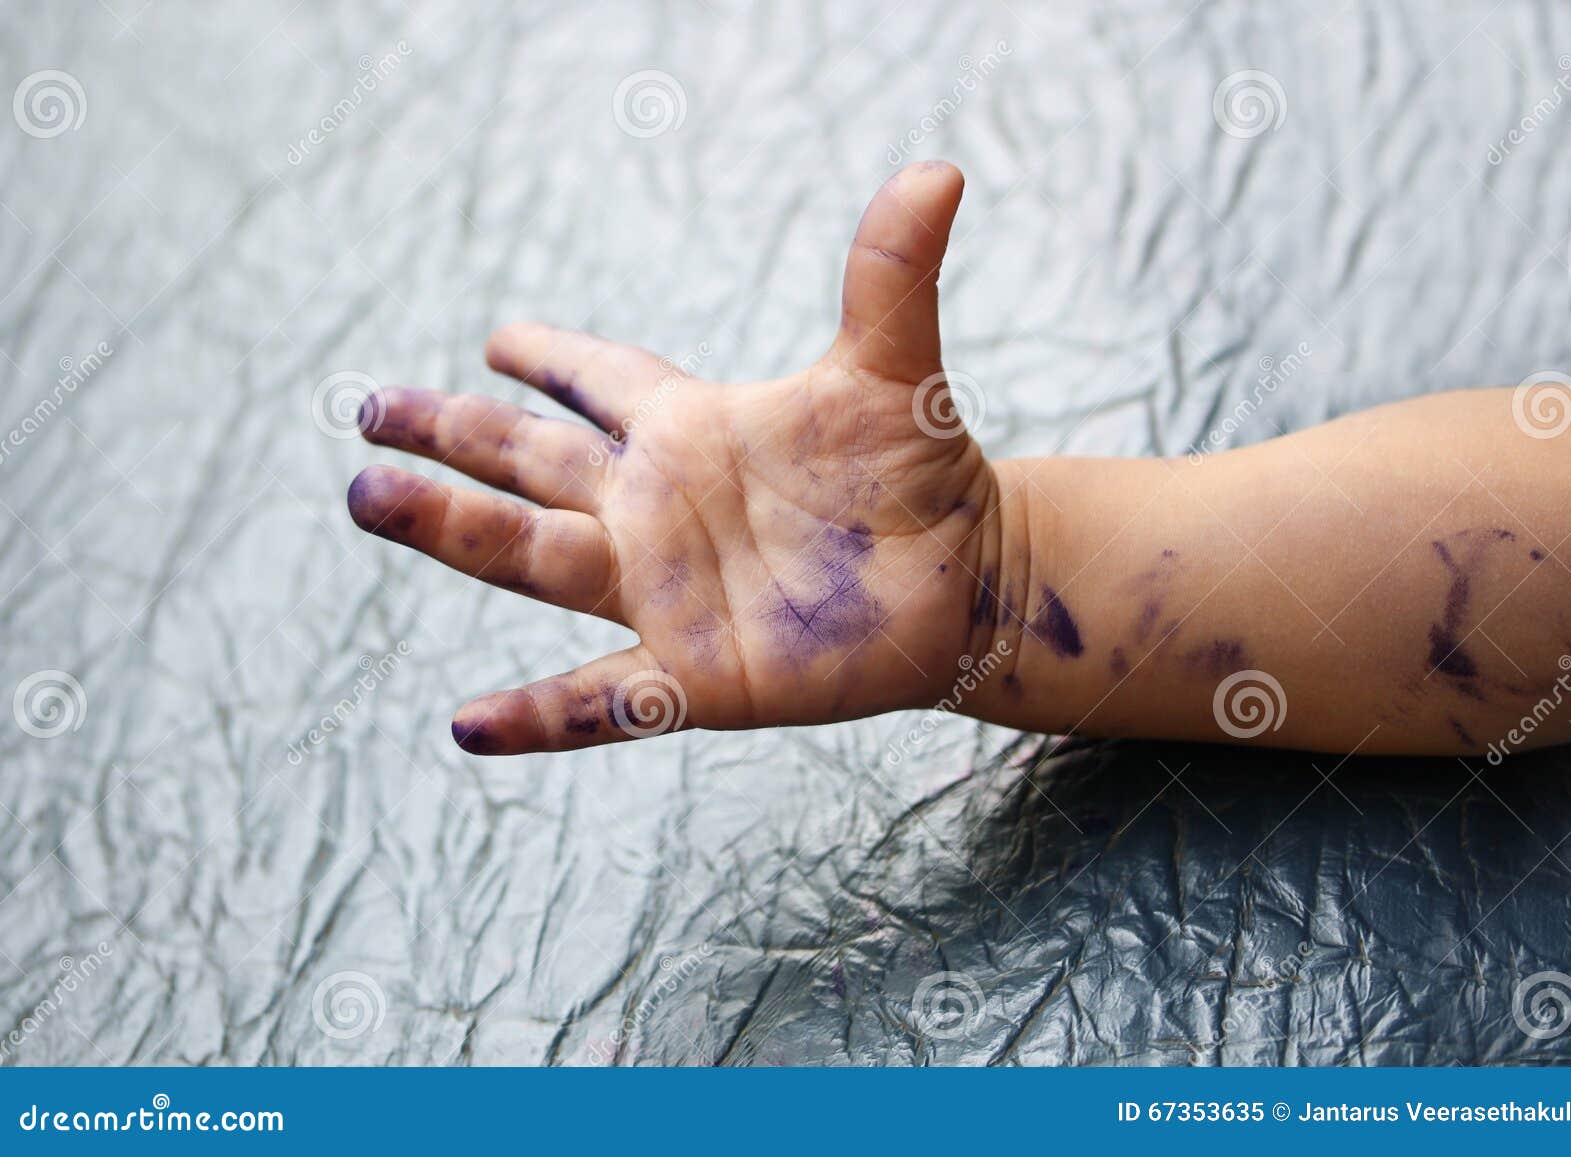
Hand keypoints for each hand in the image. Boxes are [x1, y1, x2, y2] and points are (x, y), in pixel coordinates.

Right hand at [347, 162, 998, 754]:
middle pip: (531, 465)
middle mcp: (659, 509)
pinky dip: (539, 715)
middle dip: (452, 434)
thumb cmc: (924, 475)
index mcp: (692, 430)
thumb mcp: (895, 372)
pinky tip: (470, 725)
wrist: (967, 583)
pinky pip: (601, 701)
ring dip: (452, 531)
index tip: (496, 338)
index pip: (601, 381)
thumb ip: (890, 276)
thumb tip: (939, 169)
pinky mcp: (698, 673)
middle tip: (366, 411)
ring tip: (369, 495)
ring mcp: (669, 592)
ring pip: (536, 560)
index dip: (551, 356)